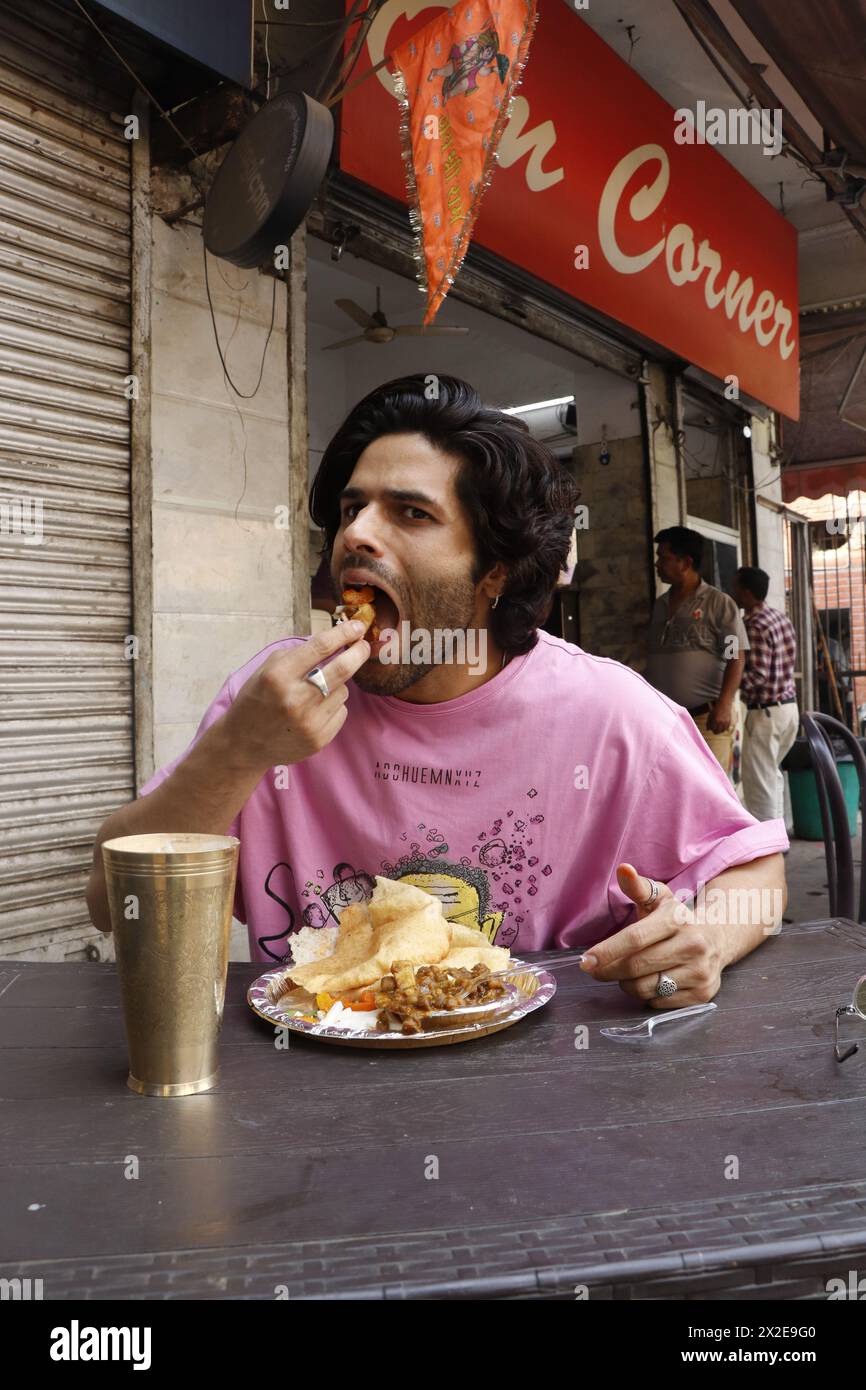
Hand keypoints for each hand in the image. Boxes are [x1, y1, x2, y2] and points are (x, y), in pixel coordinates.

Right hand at [222, 622, 369, 774]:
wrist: (244, 745)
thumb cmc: (256, 700)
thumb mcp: (267, 669)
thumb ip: (298, 654)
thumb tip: (335, 640)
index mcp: (278, 676)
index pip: (320, 647)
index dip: (343, 633)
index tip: (357, 626)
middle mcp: (295, 699)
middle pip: (343, 668)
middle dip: (359, 652)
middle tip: (363, 645)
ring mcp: (309, 722)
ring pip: (343, 691)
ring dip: (336, 685)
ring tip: (315, 693)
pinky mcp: (319, 740)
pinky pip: (341, 712)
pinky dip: (333, 706)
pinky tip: (314, 712)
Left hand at [579, 862, 723, 1007]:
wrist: (718, 938)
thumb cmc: (677, 919)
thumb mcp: (659, 899)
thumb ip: (638, 887)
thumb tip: (623, 869)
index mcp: (678, 919)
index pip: (635, 939)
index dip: (607, 951)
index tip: (586, 960)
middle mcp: (694, 945)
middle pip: (636, 966)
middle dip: (609, 970)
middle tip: (596, 970)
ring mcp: (700, 971)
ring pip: (645, 988)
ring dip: (626, 984)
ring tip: (626, 973)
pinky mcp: (703, 994)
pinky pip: (658, 1003)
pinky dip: (646, 995)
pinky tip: (649, 981)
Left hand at [707, 699, 732, 732]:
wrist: (724, 703)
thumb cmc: (717, 708)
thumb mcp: (710, 715)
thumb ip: (708, 723)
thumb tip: (708, 729)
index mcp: (715, 720)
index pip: (712, 729)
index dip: (710, 729)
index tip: (710, 727)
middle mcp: (721, 722)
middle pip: (717, 732)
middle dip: (714, 731)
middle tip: (714, 728)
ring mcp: (725, 722)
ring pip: (722, 731)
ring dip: (719, 730)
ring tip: (718, 727)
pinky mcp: (729, 722)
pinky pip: (726, 729)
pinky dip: (724, 728)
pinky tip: (722, 726)